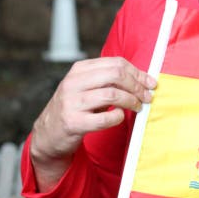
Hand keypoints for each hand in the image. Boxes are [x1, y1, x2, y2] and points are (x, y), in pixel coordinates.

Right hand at [30, 57, 156, 191]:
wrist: (48, 134)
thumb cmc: (76, 108)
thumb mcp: (87, 87)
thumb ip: (109, 80)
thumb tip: (143, 79)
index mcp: (79, 69)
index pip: (116, 63)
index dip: (138, 73)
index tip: (150, 83)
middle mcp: (73, 83)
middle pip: (116, 75)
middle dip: (137, 85)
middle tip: (146, 96)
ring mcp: (72, 102)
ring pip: (112, 94)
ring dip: (131, 101)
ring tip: (137, 107)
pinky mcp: (73, 122)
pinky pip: (104, 118)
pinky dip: (118, 117)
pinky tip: (120, 117)